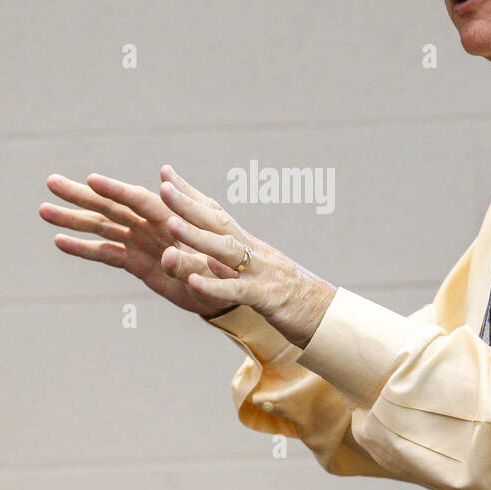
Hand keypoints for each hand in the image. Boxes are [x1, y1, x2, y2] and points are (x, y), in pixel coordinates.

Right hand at [40, 171, 241, 318]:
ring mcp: (141, 242)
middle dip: (80, 196)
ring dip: (73, 219)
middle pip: (111, 206)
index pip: (138, 199)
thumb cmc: (228, 272)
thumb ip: (188, 261)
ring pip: (102, 227)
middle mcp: (151, 224)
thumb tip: (169, 255)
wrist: (231, 292)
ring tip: (43, 210)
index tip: (90, 180)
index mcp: (171, 216)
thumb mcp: (211, 266)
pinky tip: (59, 241)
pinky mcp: (136, 262)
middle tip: (51, 183)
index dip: (114, 189)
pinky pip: (105, 253)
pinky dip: (83, 248)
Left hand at [153, 164, 335, 348]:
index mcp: (248, 244)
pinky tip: (193, 282)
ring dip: (197, 237)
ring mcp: (261, 273)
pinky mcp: (267, 298)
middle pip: (218, 222)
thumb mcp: (256, 272)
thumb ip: (232, 262)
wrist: (327, 315)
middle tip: (163, 188)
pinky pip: (237, 291)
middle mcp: (254, 252)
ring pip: (226, 251)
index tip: (166, 173)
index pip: (216, 212)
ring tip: (170, 225)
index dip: (191, 193)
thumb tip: (206, 252)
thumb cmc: (289, 295)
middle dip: (188, 205)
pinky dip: (215, 286)